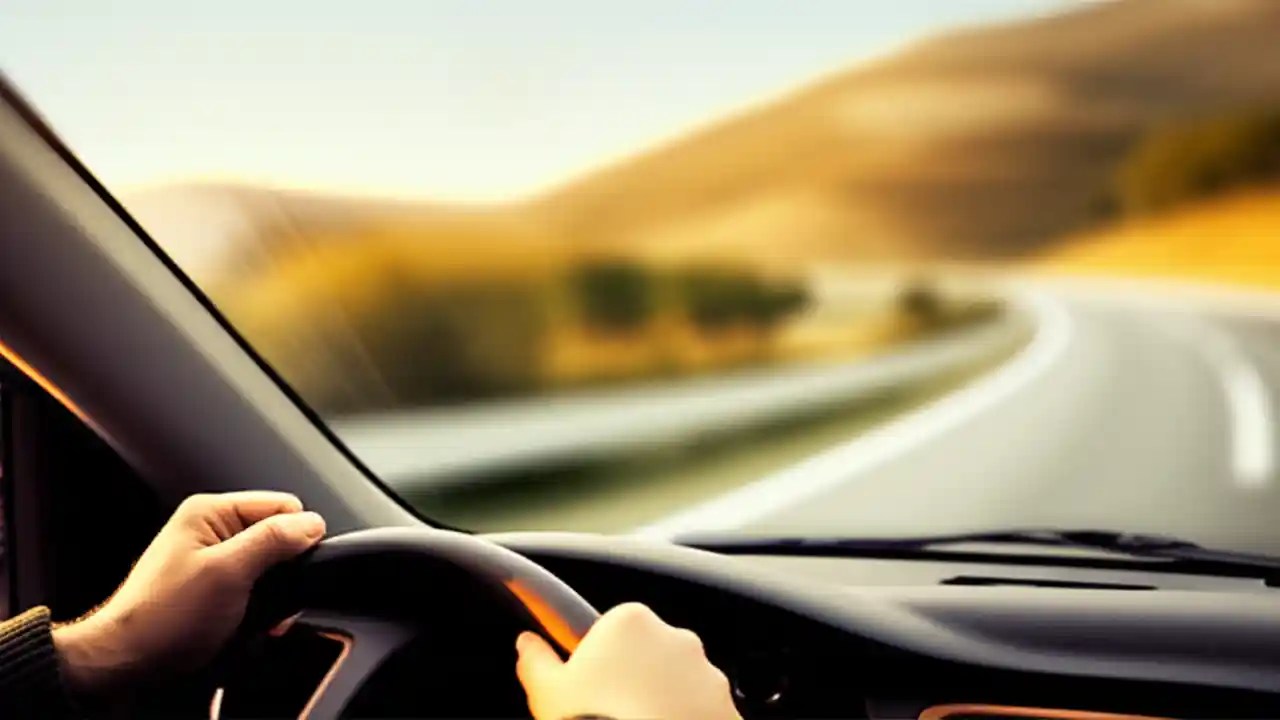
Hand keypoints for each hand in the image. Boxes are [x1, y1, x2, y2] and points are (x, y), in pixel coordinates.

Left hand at [51, 491, 325, 697]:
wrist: (129, 659)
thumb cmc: (164, 616)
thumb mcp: (227, 572)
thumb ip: (273, 541)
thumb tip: (313, 524)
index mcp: (211, 511)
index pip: (283, 506)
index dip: (295, 538)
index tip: (284, 569)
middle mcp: (212, 529)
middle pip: (278, 536)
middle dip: (283, 571)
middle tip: (264, 596)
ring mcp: (212, 558)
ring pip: (270, 565)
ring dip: (272, 593)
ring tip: (251, 613)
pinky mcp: (214, 585)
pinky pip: (255, 586)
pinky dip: (259, 605)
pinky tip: (246, 620)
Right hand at [515, 602, 740, 719]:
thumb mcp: (547, 691)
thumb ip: (536, 660)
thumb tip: (526, 644)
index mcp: (630, 621)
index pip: (611, 632)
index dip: (598, 662)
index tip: (589, 688)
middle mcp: (677, 638)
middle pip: (649, 656)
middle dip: (635, 680)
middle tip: (611, 713)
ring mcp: (708, 675)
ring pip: (680, 685)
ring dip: (665, 702)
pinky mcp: (729, 709)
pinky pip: (704, 712)